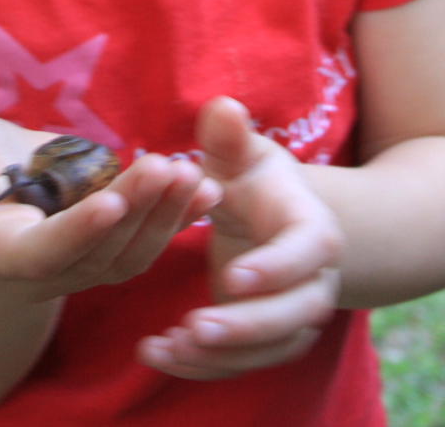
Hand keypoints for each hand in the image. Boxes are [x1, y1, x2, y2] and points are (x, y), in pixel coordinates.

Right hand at [0, 111, 221, 301]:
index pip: (43, 252)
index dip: (77, 231)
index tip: (109, 199)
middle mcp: (45, 268)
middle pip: (99, 253)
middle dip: (135, 211)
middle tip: (166, 166)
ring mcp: (81, 263)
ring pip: (132, 253)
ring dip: (165, 216)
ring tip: (192, 173)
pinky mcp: (108, 246)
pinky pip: (148, 241)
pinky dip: (178, 217)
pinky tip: (206, 185)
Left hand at [138, 97, 342, 379]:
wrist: (273, 218)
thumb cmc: (254, 178)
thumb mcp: (241, 154)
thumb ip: (229, 137)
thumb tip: (223, 106)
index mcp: (313, 231)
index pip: (306, 254)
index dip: (275, 268)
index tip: (233, 276)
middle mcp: (315, 282)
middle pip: (294, 316)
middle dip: (247, 326)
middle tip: (196, 327)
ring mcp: (295, 318)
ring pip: (269, 350)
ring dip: (222, 356)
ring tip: (169, 345)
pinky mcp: (269, 342)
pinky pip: (243, 363)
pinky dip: (204, 366)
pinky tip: (159, 354)